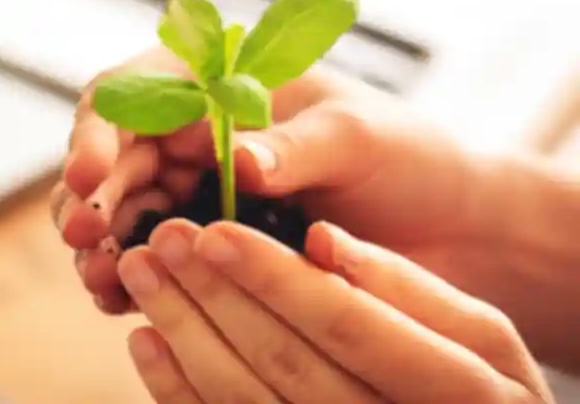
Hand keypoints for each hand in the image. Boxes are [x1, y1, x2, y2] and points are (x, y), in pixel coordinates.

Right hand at [50, 46, 500, 313]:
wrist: (453, 228)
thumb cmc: (411, 157)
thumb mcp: (361, 137)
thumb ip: (298, 144)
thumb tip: (241, 160)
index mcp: (219, 85)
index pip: (135, 92)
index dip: (100, 129)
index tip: (90, 169)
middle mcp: (194, 137)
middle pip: (112, 157)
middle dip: (90, 194)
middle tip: (88, 232)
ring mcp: (194, 195)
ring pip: (118, 212)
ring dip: (98, 241)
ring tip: (98, 274)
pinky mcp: (204, 251)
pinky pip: (150, 262)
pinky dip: (128, 280)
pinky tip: (117, 299)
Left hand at [119, 217, 553, 402]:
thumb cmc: (474, 376)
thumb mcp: (475, 330)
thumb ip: (405, 287)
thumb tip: (321, 241)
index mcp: (453, 388)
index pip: (344, 324)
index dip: (273, 275)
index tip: (213, 229)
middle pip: (283, 361)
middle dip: (213, 293)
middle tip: (162, 237)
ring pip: (243, 398)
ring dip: (181, 329)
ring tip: (141, 268)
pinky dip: (175, 389)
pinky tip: (144, 337)